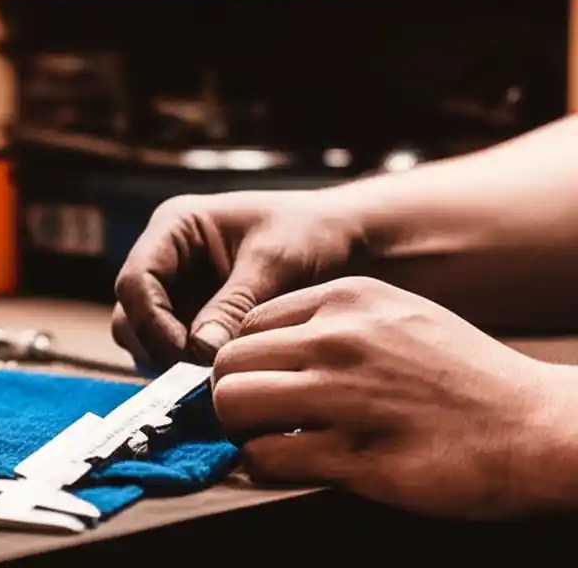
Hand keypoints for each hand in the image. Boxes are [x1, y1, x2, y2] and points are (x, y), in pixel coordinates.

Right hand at [113, 190, 361, 367]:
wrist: (344, 239)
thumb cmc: (311, 232)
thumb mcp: (275, 262)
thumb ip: (235, 305)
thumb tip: (200, 352)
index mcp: (174, 228)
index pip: (134, 281)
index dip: (152, 323)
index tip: (186, 355)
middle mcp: (165, 260)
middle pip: (131, 315)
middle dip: (160, 348)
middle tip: (202, 376)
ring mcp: (177, 292)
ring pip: (147, 339)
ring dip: (173, 362)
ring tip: (217, 377)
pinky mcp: (193, 320)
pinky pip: (175, 352)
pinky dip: (191, 368)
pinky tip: (223, 376)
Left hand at [212, 276, 577, 519]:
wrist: (539, 428)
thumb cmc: (466, 379)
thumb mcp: (398, 317)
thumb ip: (332, 323)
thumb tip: (266, 349)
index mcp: (347, 299)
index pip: (247, 323)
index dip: (245, 361)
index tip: (258, 384)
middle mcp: (339, 339)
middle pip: (228, 362)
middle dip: (230, 396)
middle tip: (252, 419)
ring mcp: (347, 396)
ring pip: (234, 404)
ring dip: (240, 431)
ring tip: (267, 441)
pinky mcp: (358, 455)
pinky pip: (267, 457)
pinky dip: (265, 467)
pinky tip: (293, 466)